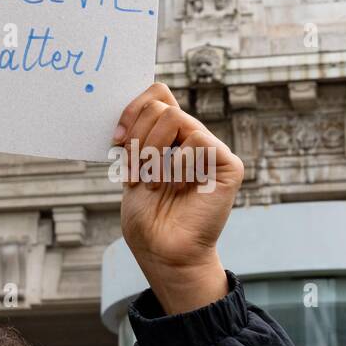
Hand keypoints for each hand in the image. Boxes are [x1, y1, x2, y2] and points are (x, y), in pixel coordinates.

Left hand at [114, 83, 243, 313]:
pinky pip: (198, 141)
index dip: (133, 108)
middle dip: (137, 137)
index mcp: (170, 137)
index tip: (117, 139)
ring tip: (152, 182)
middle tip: (134, 170)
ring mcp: (212, 150)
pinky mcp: (229, 165)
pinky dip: (176, 164)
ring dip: (152, 153)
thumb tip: (133, 103)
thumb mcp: (133, 167)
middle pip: (161, 105)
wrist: (163, 252)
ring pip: (176, 119)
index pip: (158, 94)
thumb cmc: (147, 217)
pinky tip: (177, 186)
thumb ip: (137, 136)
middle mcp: (192, 138)